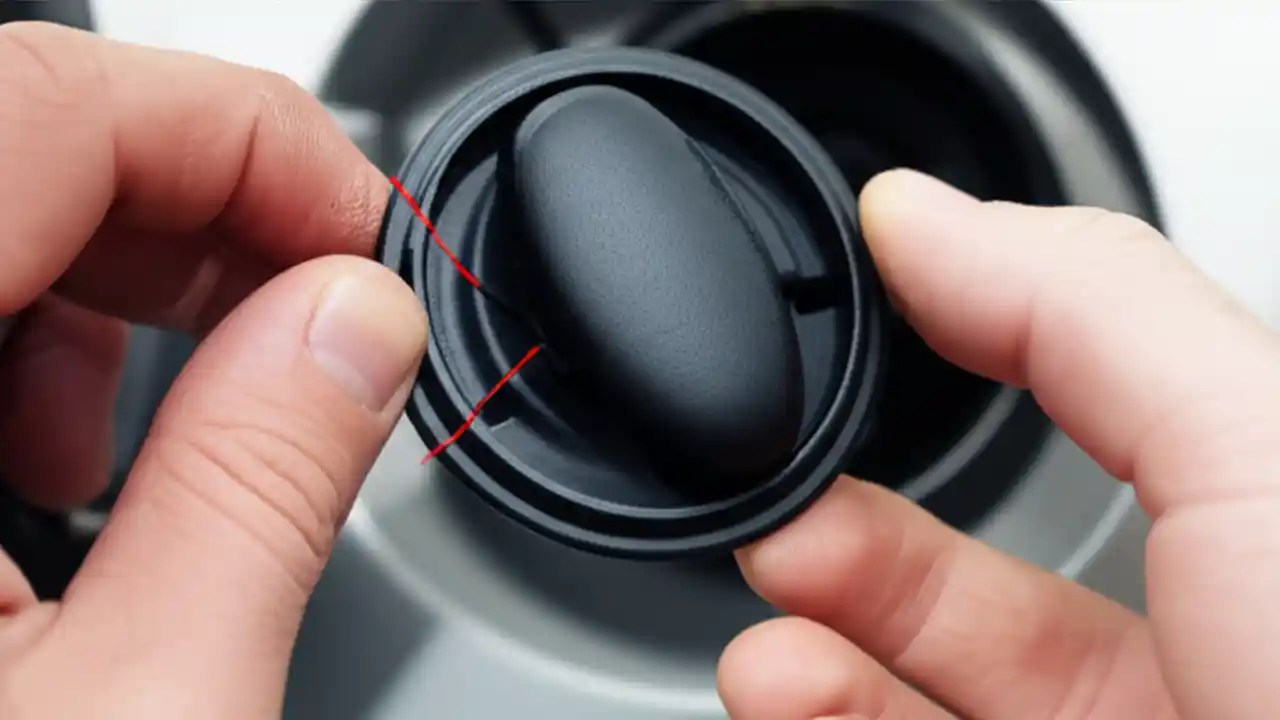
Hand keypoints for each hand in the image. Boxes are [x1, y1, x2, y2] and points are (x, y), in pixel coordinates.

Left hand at [0, 23, 425, 716]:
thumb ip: (266, 485)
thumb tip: (356, 324)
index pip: (41, 111)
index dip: (243, 138)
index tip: (362, 242)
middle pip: (2, 137)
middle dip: (192, 210)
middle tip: (308, 318)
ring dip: (96, 283)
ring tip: (137, 442)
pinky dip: (5, 348)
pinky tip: (33, 477)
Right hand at [717, 170, 1279, 718]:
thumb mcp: (1267, 448)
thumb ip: (1098, 315)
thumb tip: (926, 218)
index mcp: (1258, 532)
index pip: (1105, 418)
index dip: (980, 341)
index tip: (861, 298)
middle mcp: (1194, 661)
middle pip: (987, 569)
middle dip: (855, 506)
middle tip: (779, 464)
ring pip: (922, 671)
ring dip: (815, 607)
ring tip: (765, 559)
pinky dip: (811, 707)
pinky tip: (776, 676)